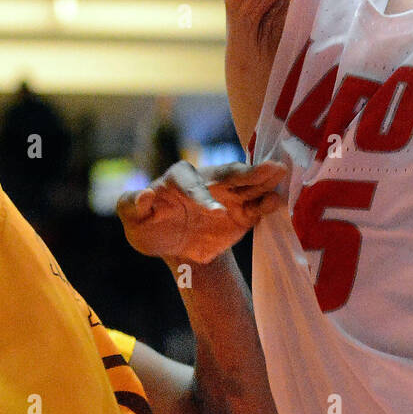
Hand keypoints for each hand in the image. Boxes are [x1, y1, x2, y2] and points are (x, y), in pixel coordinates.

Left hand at [117, 158, 288, 264]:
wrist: (177, 246)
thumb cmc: (150, 226)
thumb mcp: (133, 220)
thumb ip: (131, 205)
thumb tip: (145, 194)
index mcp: (179, 178)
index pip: (191, 182)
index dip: (201, 194)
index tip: (212, 211)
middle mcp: (208, 181)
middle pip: (229, 174)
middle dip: (249, 172)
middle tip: (270, 167)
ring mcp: (228, 196)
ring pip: (249, 185)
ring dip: (265, 179)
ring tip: (281, 172)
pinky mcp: (242, 214)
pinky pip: (257, 207)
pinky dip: (267, 204)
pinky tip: (277, 201)